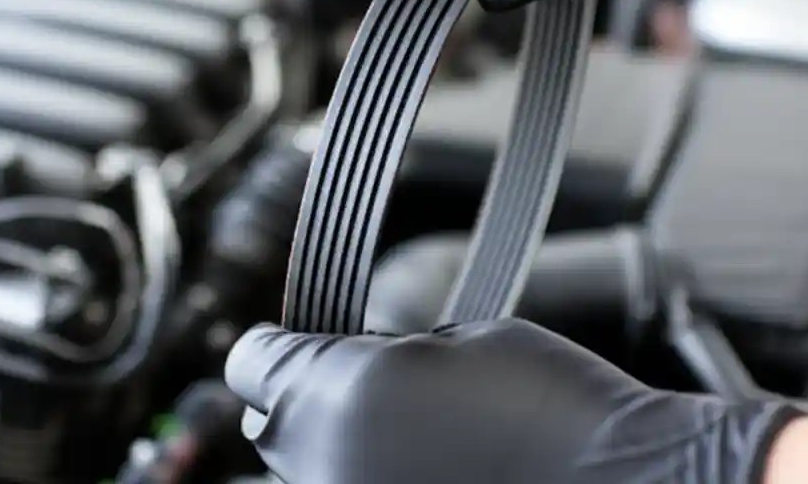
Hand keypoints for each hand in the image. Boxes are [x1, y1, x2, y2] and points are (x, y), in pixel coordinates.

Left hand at [225, 319, 799, 483]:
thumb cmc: (558, 408)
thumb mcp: (461, 338)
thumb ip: (383, 351)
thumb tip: (351, 361)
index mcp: (327, 396)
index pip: (250, 361)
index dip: (280, 346)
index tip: (301, 344)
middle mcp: (316, 469)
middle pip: (269, 426)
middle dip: (309, 403)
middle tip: (374, 393)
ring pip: (305, 475)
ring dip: (339, 455)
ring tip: (413, 445)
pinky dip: (372, 483)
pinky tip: (433, 476)